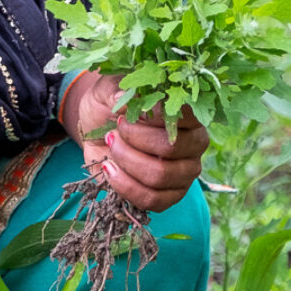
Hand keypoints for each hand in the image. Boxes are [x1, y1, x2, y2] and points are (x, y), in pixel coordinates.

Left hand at [62, 69, 208, 213]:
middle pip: (171, 148)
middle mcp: (193, 145)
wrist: (97, 132)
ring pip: (159, 176)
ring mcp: (183, 173)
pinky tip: (109, 169)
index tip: (129, 113)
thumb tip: (122, 100)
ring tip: (111, 146)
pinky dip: (125, 186)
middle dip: (134, 139)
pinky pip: (152, 200)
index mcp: (189, 116)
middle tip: (115, 130)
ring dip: (126, 160)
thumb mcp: (109, 90)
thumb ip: (117, 90)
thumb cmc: (111, 106)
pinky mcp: (169, 196)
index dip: (155, 115)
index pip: (186, 116)